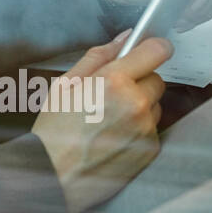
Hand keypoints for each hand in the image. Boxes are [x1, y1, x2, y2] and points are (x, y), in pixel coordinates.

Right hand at [33, 33, 169, 212]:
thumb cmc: (54, 129)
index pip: (157, 51)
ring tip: (108, 119)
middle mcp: (136, 103)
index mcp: (113, 81)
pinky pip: (152, 128)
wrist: (54, 174)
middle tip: (111, 94)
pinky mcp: (150, 149)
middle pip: (157, 79)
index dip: (153, 47)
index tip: (147, 50)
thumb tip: (125, 38)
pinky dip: (138, 129)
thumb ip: (98, 57)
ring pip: (155, 104)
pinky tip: (113, 136)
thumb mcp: (65, 84)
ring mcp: (146, 128)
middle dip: (138, 81)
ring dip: (140, 106)